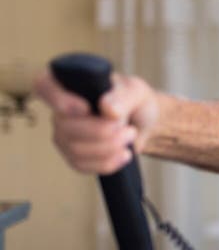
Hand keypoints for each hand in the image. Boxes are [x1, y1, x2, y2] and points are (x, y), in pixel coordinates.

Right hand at [34, 70, 158, 173]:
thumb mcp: (137, 93)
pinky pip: (81, 165)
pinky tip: (124, 155)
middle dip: (101, 132)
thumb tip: (106, 108)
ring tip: (130, 137)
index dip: (59, 99)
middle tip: (128, 129)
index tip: (85, 109)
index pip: (44, 85)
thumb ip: (124, 97)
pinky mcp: (73, 155)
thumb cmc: (135, 101)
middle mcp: (60, 109)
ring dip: (109, 147)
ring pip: (74, 148)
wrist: (144, 124)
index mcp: (71, 84)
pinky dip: (106, 163)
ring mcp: (64, 134)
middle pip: (65, 126)